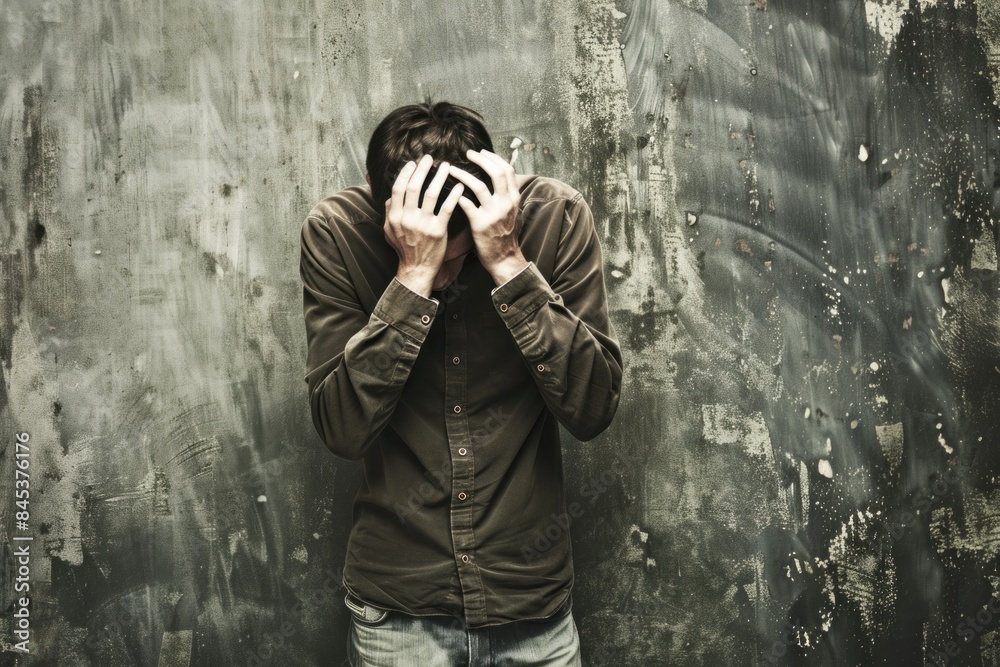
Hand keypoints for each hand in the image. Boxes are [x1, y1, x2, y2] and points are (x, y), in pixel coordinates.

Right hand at [383, 155, 464, 296]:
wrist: (416, 270)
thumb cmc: (404, 250)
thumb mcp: (389, 231)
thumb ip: (389, 212)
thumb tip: (391, 195)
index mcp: (395, 216)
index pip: (398, 188)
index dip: (406, 173)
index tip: (413, 162)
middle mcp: (407, 218)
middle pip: (414, 187)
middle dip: (422, 169)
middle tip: (429, 158)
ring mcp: (423, 224)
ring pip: (431, 194)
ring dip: (439, 177)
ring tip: (446, 166)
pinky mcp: (438, 231)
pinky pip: (447, 208)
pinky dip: (454, 195)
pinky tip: (460, 185)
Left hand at [448, 149, 528, 286]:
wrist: (504, 259)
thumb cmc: (505, 235)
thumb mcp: (512, 212)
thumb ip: (506, 195)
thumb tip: (496, 177)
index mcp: (514, 198)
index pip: (507, 170)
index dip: (494, 158)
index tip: (482, 152)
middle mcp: (506, 203)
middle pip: (496, 172)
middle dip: (481, 159)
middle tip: (468, 153)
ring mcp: (494, 214)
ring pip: (479, 186)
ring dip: (463, 174)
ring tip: (451, 168)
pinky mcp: (480, 224)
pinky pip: (466, 204)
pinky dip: (456, 195)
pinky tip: (448, 190)